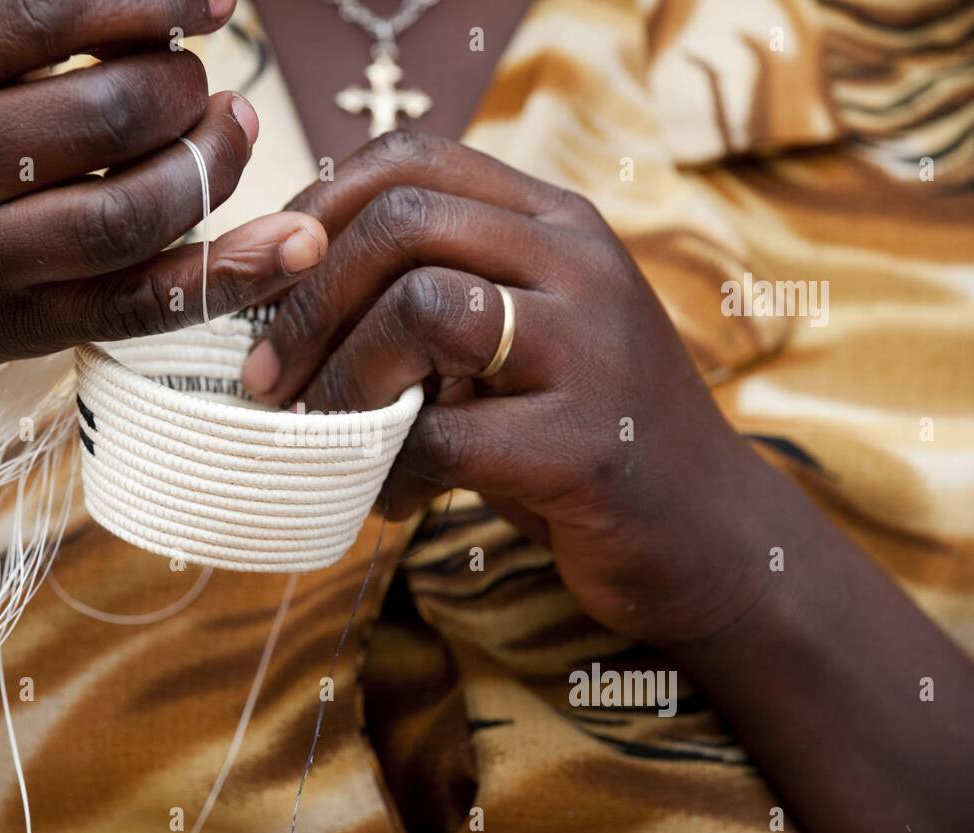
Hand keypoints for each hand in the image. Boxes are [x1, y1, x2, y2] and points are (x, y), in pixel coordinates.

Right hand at [0, 0, 324, 387]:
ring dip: (210, 164)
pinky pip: (139, 302)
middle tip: (199, 83)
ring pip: (131, 209)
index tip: (214, 0)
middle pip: (107, 112)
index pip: (48, 12)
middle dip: (182, 87)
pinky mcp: (20, 327)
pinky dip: (228, 274)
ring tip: (227, 130)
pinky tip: (294, 242)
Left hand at [241, 131, 774, 645]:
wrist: (707, 534)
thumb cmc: (578, 432)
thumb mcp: (519, 341)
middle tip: (266, 375)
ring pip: (423, 308)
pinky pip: (443, 437)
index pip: (417, 158)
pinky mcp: (587, 444)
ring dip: (345, 380)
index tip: (272, 277)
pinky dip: (393, 473)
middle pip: (404, 222)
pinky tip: (396, 501)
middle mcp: (581, 265)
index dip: (321, 207)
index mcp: (558, 225)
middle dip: (307, 302)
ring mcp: (593, 349)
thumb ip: (437, 298)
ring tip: (326, 434)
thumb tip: (290, 291)